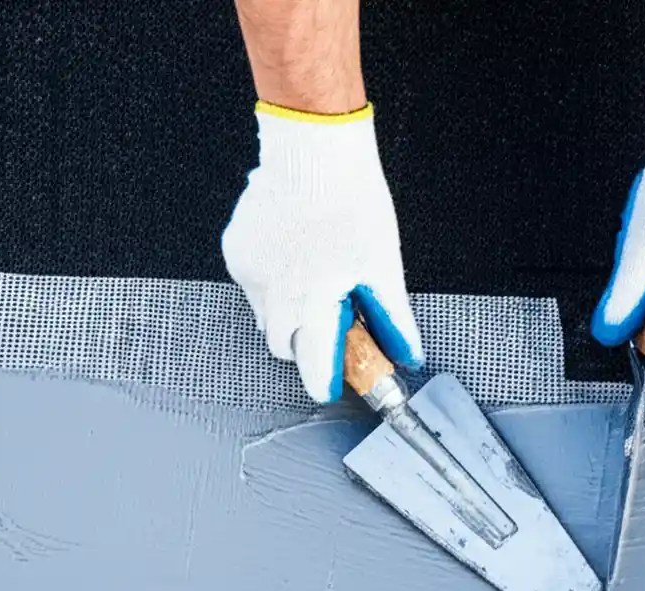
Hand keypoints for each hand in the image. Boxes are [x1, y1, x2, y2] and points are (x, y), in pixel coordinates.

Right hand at [223, 102, 423, 402]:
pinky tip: (293, 249)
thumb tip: (409, 351)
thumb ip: (391, 317)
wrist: (313, 149)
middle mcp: (274, 294)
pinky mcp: (235, 249)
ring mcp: (249, 271)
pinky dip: (272, 275)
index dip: (323, 380)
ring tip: (314, 272)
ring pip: (265, 312)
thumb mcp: (383, 265)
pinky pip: (252, 279)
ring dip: (288, 307)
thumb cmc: (351, 202)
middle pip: (283, 344)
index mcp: (312, 303)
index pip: (312, 365)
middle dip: (305, 341)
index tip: (330, 386)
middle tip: (329, 320)